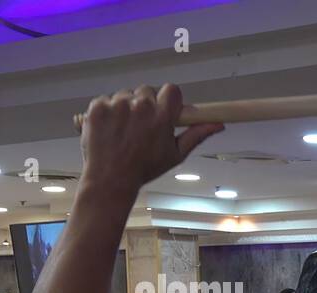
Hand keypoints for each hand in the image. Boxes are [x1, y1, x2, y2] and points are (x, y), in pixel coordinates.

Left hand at [79, 84, 223, 195]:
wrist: (110, 178)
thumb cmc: (144, 168)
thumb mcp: (176, 154)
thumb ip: (197, 135)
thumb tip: (218, 125)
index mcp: (162, 116)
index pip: (171, 90)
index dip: (168, 99)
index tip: (165, 109)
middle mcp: (140, 105)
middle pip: (147, 91)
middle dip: (146, 104)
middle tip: (142, 126)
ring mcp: (116, 104)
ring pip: (125, 95)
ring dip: (126, 107)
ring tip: (124, 130)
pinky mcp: (97, 106)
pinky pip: (106, 100)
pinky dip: (108, 111)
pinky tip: (110, 129)